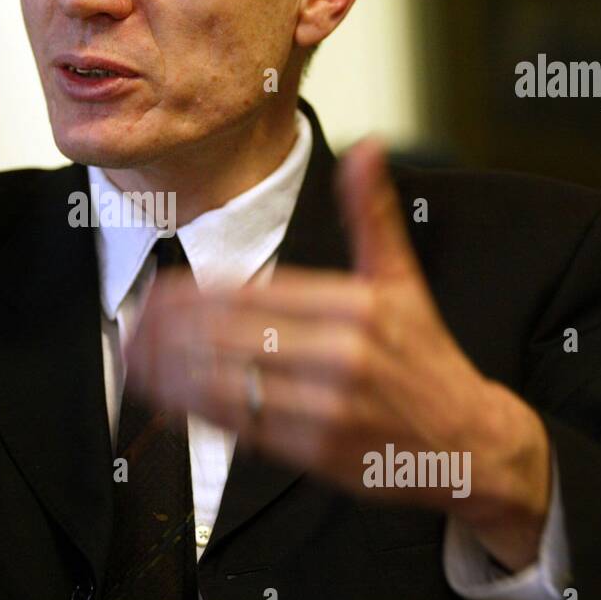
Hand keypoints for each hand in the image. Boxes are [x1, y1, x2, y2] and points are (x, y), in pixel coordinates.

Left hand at [126, 138, 550, 570]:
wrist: (468, 442)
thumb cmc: (425, 357)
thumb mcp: (402, 280)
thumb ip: (371, 215)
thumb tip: (367, 146)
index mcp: (356, 307)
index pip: (255, 292)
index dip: (196, 294)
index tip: (159, 290)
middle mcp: (342, 356)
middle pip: (233, 337)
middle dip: (172, 331)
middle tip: (133, 323)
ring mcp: (329, 408)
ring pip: (231, 384)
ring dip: (173, 373)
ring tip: (136, 359)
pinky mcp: (319, 453)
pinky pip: (245, 427)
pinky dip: (201, 413)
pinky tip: (170, 399)